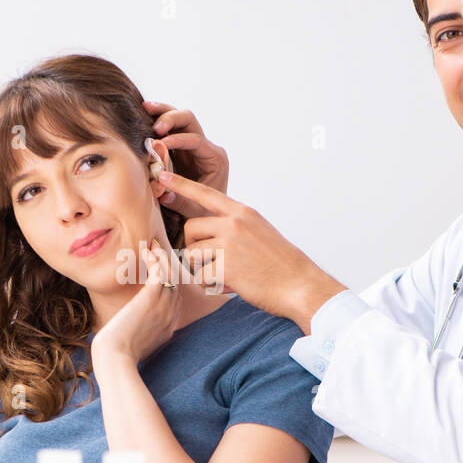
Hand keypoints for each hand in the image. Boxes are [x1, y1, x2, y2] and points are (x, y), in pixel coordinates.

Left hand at [90, 242, 188, 365]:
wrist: (116, 358)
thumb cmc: (118, 354)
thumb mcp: (135, 345)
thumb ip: (140, 333)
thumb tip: (131, 325)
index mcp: (169, 328)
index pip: (176, 300)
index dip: (169, 284)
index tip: (158, 271)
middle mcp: (170, 316)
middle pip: (176, 284)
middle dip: (167, 266)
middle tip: (156, 251)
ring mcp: (163, 307)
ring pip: (170, 275)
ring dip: (162, 258)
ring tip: (151, 246)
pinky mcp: (151, 299)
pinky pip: (160, 272)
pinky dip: (155, 260)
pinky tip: (146, 252)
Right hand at [142, 101, 229, 218]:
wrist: (208, 216)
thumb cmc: (204, 213)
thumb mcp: (194, 210)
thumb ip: (179, 200)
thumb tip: (162, 192)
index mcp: (215, 158)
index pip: (196, 140)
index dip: (178, 139)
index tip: (162, 143)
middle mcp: (206, 147)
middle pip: (190, 120)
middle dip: (171, 119)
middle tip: (156, 128)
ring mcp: (193, 145)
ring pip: (180, 118)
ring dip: (163, 112)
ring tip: (145, 108)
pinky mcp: (181, 147)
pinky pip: (170, 127)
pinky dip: (157, 119)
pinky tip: (144, 114)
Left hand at [153, 172, 346, 331]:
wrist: (299, 284)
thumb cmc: (279, 262)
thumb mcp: (259, 231)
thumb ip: (234, 225)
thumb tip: (207, 231)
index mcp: (243, 213)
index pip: (206, 194)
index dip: (182, 185)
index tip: (162, 176)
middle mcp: (234, 224)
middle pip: (191, 228)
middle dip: (194, 245)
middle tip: (212, 260)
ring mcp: (229, 245)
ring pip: (192, 253)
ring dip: (201, 267)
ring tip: (224, 274)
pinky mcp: (225, 268)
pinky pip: (199, 276)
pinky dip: (209, 285)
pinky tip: (228, 286)